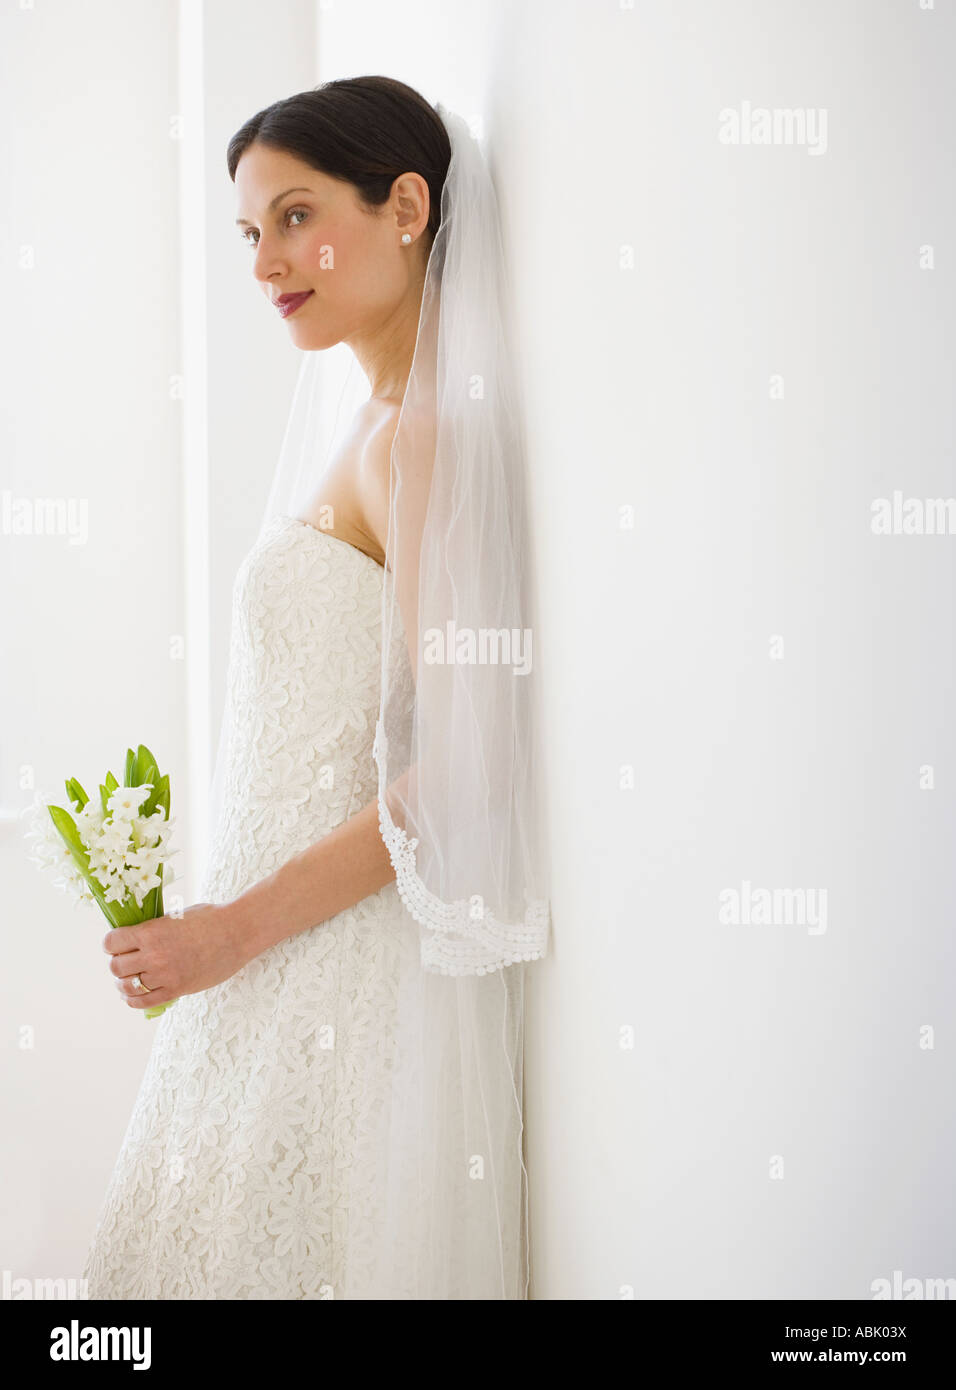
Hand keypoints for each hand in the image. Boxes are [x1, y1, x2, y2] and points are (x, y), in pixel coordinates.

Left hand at [103, 902, 251, 1010]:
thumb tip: (135, 938)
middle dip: (118, 963)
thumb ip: (153, 928)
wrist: (238, 933)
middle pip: (115, 967)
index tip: (118, 944)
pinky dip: (134, 1000)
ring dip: (124, 983)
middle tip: (128, 961)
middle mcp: (153, 955)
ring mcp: (164, 975)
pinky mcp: (176, 990)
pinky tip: (136, 994)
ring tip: (130, 979)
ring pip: (126, 986)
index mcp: (151, 932)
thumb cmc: (210, 918)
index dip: (112, 943)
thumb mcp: (175, 916)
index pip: (111, 942)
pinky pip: (143, 1002)